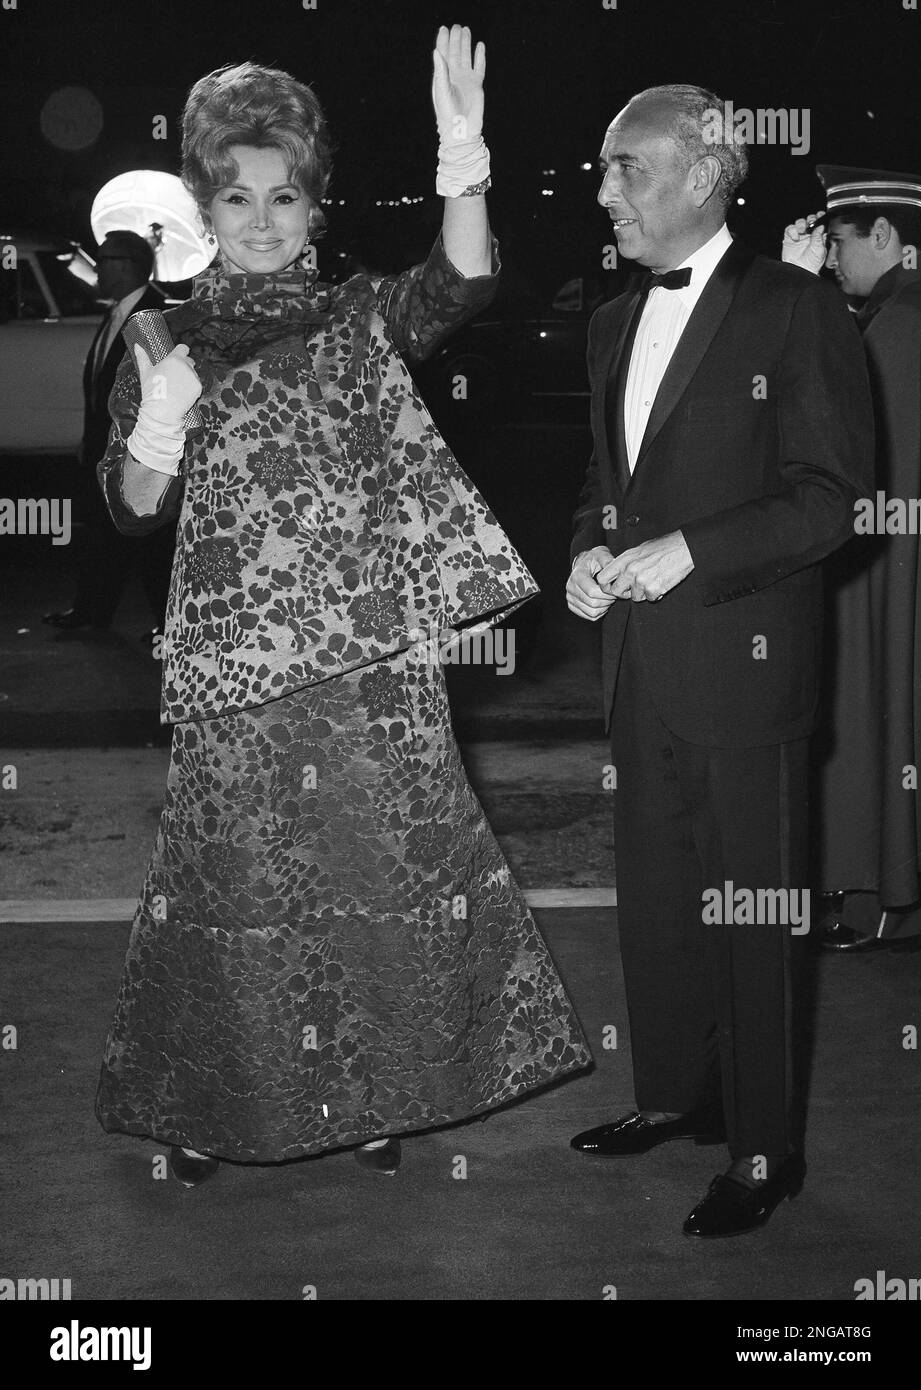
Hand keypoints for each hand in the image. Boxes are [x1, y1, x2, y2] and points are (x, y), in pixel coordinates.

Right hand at [132, 342, 202, 426]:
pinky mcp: (198, 387)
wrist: (162, 411)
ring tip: (176, 387)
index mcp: (174, 359)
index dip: (180, 352)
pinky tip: (182, 393)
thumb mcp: (145, 372)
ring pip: (193, 373)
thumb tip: (137, 346)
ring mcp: (193, 377)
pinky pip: (196, 384)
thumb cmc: (152, 392)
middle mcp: (186, 366)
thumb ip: (142, 357)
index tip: (177, 357)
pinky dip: (191, 388)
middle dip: (183, 366)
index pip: (183, 348)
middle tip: (174, 377)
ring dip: (188, 377)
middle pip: (189, 361)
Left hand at [432, 23, 484, 143]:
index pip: (443, 54)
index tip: (444, 29)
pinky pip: (479, 67)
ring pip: (466, 57)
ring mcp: (466, 79)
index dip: (443, 41)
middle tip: (457, 26)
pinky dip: (479, 56)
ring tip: (466, 31)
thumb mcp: (442, 90)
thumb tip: (437, 51)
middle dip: (455, 39)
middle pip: (455, 52)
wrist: (461, 128)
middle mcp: (454, 76)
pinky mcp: (476, 85)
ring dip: (466, 44)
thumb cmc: (448, 113)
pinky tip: (479, 46)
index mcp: (443, 76)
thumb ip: (440, 71)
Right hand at [566, 545, 618, 620]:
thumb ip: (609, 562)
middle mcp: (570, 587)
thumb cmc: (595, 560)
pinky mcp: (572, 605)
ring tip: (608, 598)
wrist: (585, 563)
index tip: (614, 590)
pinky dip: (600, 612)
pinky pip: (589, 616)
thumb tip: (616, 571)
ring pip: (592, 612)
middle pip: (592, 603)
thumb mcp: (602, 556)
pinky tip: (602, 603)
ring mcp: (570, 597)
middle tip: (613, 595)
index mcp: (577, 575)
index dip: (607, 594)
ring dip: (604, 607)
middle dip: (607, 601)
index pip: (592, 592)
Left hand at [596, 531, 693, 601]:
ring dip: (643, 593)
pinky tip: (661, 582)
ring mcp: (641, 581)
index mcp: (624, 560)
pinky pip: (650, 599)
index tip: (612, 586)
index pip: (603, 578)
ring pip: (635, 597)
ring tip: (653, 579)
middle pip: (616, 592)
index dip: (606, 586)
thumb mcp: (638, 550)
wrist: (683, 548)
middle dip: (624, 593)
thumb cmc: (663, 547)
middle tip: (634, 588)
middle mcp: (630, 571)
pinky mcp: (654, 589)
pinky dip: (656, 594)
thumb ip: (626, 562)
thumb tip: (617, 572)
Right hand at [781, 211, 826, 274]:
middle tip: (811, 222)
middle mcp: (809, 235)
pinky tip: (795, 237)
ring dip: (801, 223)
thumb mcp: (819, 250)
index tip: (821, 215)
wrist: (801, 271)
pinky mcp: (789, 238)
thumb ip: (819, 237)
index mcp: (819, 236)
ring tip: (802, 230)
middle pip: (810, 220)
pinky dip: (792, 230)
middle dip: (811, 218)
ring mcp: (799, 236)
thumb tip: (821, 226)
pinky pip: (790, 229)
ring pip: (800, 222)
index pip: (820, 223)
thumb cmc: (812, 264)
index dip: (820, 217)